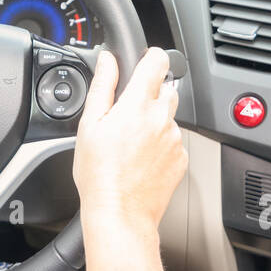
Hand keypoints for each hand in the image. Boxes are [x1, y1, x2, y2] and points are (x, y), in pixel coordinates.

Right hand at [73, 48, 186, 230]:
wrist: (120, 213)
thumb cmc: (100, 174)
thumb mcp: (90, 125)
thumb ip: (102, 86)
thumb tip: (107, 60)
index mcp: (138, 105)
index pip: (157, 61)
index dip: (149, 57)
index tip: (142, 63)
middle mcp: (162, 118)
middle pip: (166, 88)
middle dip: (150, 93)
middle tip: (128, 113)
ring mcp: (174, 140)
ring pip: (169, 116)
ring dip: (155, 120)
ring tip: (131, 142)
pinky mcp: (181, 159)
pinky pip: (173, 141)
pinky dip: (161, 144)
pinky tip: (141, 158)